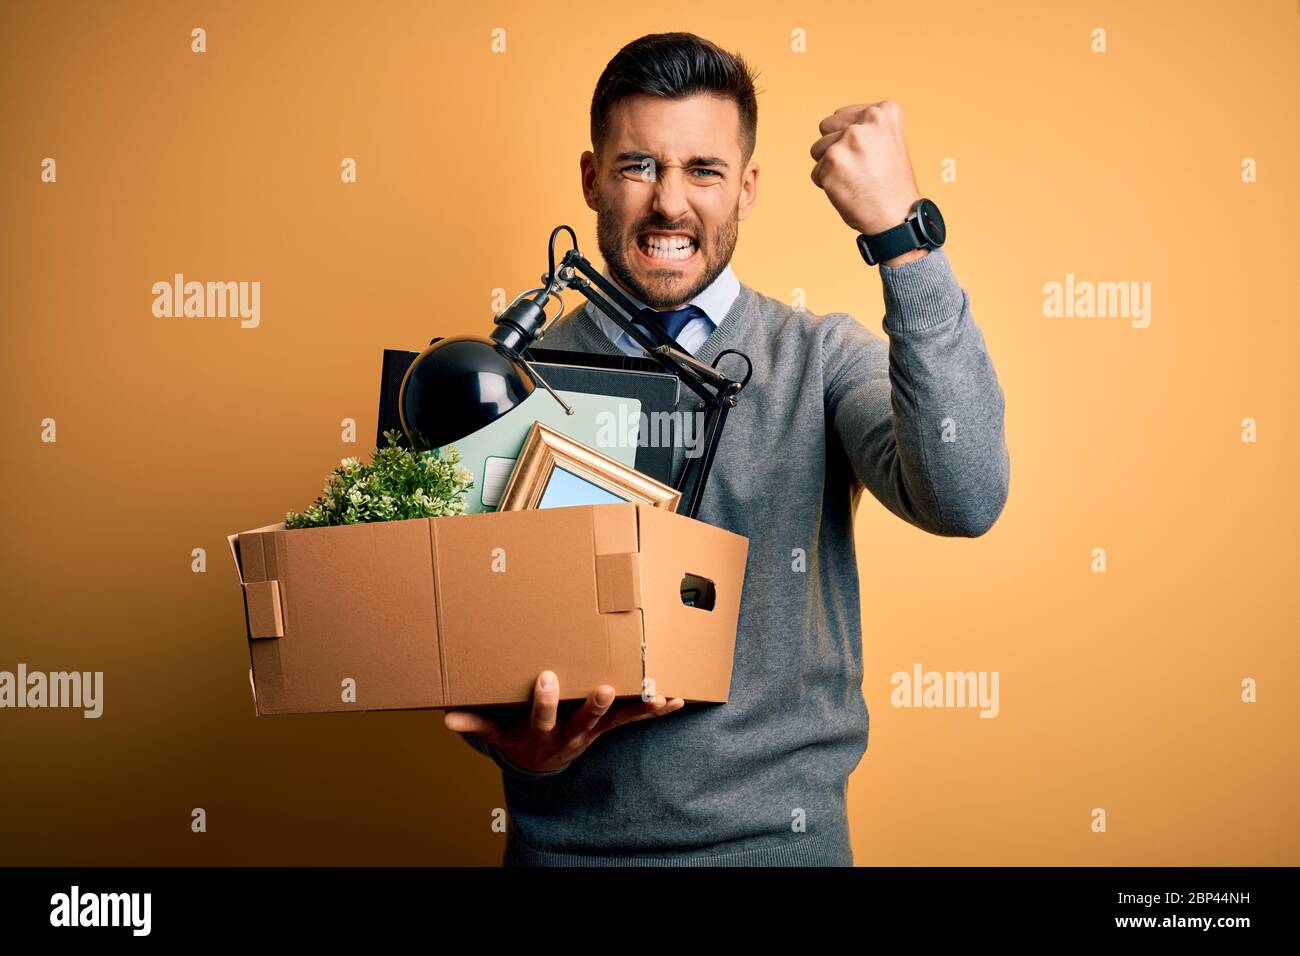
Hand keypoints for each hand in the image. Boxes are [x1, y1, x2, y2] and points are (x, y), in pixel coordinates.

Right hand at [442, 670, 685, 773]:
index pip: (542, 715)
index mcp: (540, 730)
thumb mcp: (494, 730)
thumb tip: (447, 717)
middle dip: (593, 703)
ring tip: (658, 695)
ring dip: (637, 707)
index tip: (546, 676)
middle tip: (603, 687)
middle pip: (584, 718)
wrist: (541, 762)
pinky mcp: (608, 727)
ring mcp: (592, 731)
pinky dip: (654, 711)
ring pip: (616, 719)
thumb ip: (475, 722)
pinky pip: (633, 719)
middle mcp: (570, 733)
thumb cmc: (516, 735)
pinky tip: (676, 700)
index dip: (545, 700)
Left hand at [810, 100, 921, 238]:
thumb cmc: (890, 184)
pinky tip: (849, 191)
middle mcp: (868, 119)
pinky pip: (816, 173)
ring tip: (855, 179)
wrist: (898, 217)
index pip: (842, 116)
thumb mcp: (887, 141)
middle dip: (834, 147)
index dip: (849, 140)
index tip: (869, 156)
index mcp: (885, 111)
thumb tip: (834, 124)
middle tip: (859, 168)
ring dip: (830, 167)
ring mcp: (849, 139)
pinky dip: (827, 185)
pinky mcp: (833, 161)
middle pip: (826, 126)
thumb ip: (865, 127)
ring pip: (817, 149)